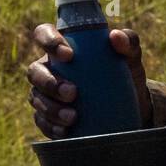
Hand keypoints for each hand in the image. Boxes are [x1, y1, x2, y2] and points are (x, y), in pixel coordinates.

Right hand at [26, 24, 153, 137]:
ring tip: (73, 116)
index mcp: (62, 48)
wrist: (130, 108)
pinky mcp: (48, 117)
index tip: (69, 55)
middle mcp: (48, 69)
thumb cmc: (124, 75)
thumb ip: (128, 42)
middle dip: (50, 82)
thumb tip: (116, 36)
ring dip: (52, 108)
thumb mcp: (130, 58)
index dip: (49, 41)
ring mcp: (45, 94)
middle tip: (73, 92)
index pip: (44, 34)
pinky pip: (42, 122)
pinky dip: (53, 127)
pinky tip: (66, 131)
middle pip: (35, 72)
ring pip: (36, 98)